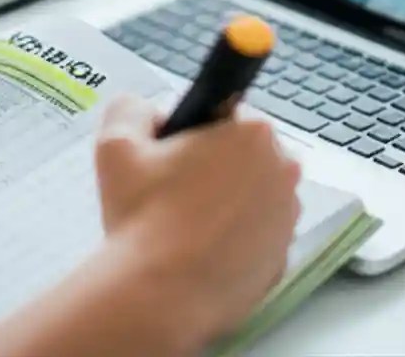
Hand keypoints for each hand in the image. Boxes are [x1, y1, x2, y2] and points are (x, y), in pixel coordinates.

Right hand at [94, 95, 300, 346]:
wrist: (157, 296)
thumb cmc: (142, 218)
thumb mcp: (116, 144)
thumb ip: (131, 108)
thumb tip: (147, 112)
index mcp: (253, 134)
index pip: (226, 115)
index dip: (194, 134)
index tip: (172, 158)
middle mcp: (283, 172)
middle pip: (245, 157)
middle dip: (213, 169)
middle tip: (171, 194)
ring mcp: (288, 220)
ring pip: (252, 198)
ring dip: (225, 205)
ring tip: (182, 227)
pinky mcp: (282, 260)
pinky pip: (256, 239)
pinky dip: (233, 242)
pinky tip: (199, 252)